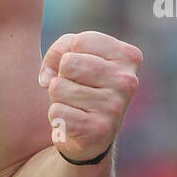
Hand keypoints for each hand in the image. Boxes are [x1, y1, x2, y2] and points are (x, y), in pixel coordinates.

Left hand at [38, 31, 141, 161]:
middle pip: (68, 62)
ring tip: (74, 106)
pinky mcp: (99, 130)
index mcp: (128, 57)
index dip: (65, 55)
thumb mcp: (75, 57)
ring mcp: (115, 107)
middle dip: (61, 77)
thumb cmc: (82, 86)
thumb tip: (48, 78)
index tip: (77, 70)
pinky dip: (57, 118)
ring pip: (58, 87)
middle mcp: (127, 81)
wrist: (90, 135)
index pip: (79, 41)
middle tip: (74, 90)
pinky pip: (56, 112)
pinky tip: (72, 123)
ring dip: (57, 98)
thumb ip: (61, 50)